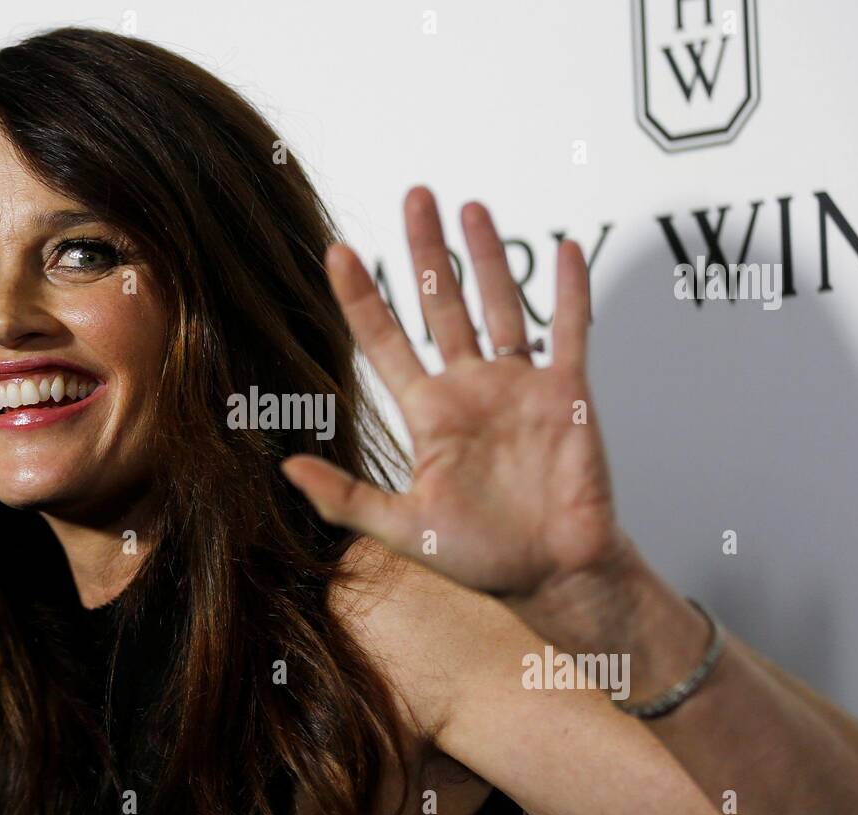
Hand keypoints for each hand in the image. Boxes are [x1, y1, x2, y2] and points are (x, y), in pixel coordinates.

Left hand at [282, 186, 627, 596]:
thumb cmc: (483, 557)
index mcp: (429, 414)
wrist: (554, 573)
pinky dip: (570, 292)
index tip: (337, 252)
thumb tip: (287, 469)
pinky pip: (570, 330)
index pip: (386, 340)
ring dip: (487, 256)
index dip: (361, 296)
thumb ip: (346, 498)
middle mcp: (471, 389)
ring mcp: (520, 386)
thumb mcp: (404, 528)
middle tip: (414, 198)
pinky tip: (564, 251)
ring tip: (469, 208)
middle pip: (441, 305)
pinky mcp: (569, 393)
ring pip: (500, 304)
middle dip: (426, 252)